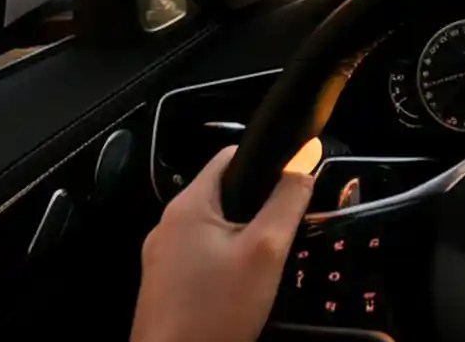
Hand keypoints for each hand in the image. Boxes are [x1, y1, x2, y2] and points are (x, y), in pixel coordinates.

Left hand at [131, 146, 312, 341]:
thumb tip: (302, 169)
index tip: (293, 187)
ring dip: (243, 237)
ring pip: (214, 229)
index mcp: (187, 205)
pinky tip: (240, 287)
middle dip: (258, 207)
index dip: (267, 162)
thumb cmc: (218, 308)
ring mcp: (161, 257)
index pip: (230, 156)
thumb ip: (286, 204)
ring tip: (266, 263)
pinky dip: (225, 261)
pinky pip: (202, 256)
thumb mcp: (266, 251)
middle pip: (223, 194)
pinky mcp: (163, 284)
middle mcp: (167, 224)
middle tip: (284, 233)